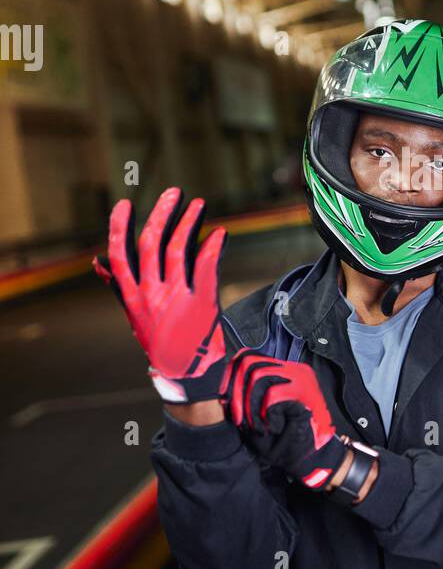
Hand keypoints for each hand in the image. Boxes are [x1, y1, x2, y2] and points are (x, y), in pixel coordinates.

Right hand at [94, 187, 227, 403]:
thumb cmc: (162, 342)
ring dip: (188, 222)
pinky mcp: (202, 302)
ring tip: (198, 204)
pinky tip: (219, 232)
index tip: (123, 204)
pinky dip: (213, 245)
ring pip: (178, 249)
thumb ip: (120, 287)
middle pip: (151, 244)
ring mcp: (177, 298)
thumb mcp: (135, 317)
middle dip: (161, 213)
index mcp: (132, 298)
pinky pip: (206, 265)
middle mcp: (151, 295)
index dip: (119, 227)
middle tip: (173, 192)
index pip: (120, 255)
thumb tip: (97, 262)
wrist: (190, 376)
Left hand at [220, 351, 345, 490]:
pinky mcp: (305, 393)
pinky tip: (273, 428)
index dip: (231, 378)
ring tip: (258, 426)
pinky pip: (271, 395)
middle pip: (250, 362)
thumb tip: (220, 387)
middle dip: (237, 392)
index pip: (248, 357)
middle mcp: (293, 369)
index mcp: (284, 371)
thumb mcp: (257, 416)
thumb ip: (244, 397)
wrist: (313, 460)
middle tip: (239, 419)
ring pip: (258, 376)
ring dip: (251, 406)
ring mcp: (301, 379)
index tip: (224, 402)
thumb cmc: (285, 441)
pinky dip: (265, 414)